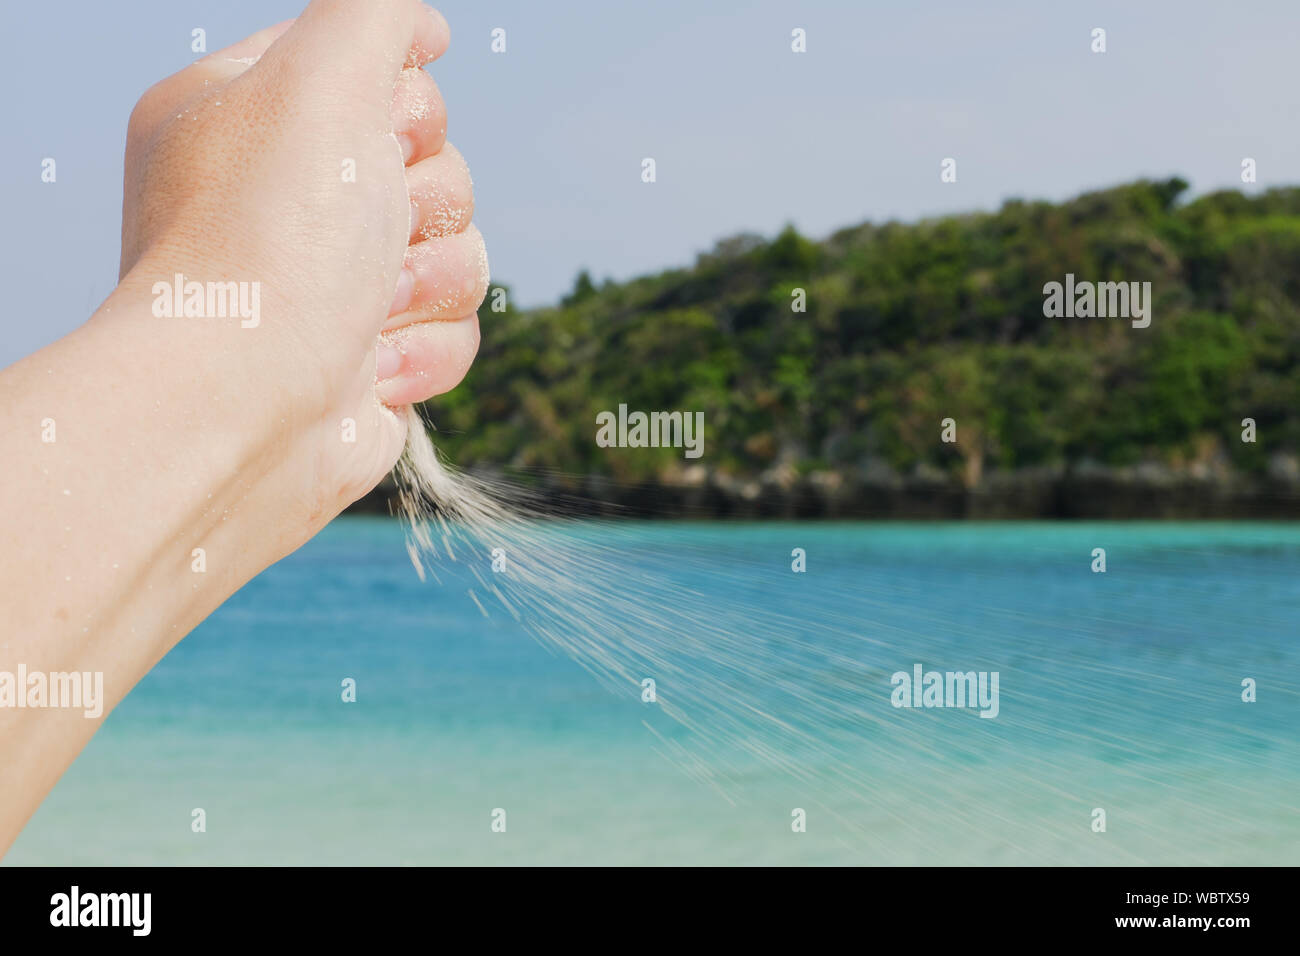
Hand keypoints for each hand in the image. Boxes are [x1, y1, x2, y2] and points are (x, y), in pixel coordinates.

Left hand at [112, 0, 484, 540]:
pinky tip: (370, 366)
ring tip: (367, 309)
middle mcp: (287, 198)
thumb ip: (376, 15)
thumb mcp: (319, 78)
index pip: (373, 71)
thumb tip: (423, 27)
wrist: (247, 411)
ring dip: (431, 281)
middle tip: (370, 231)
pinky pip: (456, 328)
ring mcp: (330, 282)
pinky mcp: (371, 356)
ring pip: (460, 249)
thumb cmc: (271, 245)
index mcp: (250, 118)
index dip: (399, 107)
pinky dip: (427, 348)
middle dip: (423, 204)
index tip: (373, 137)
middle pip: (435, 164)